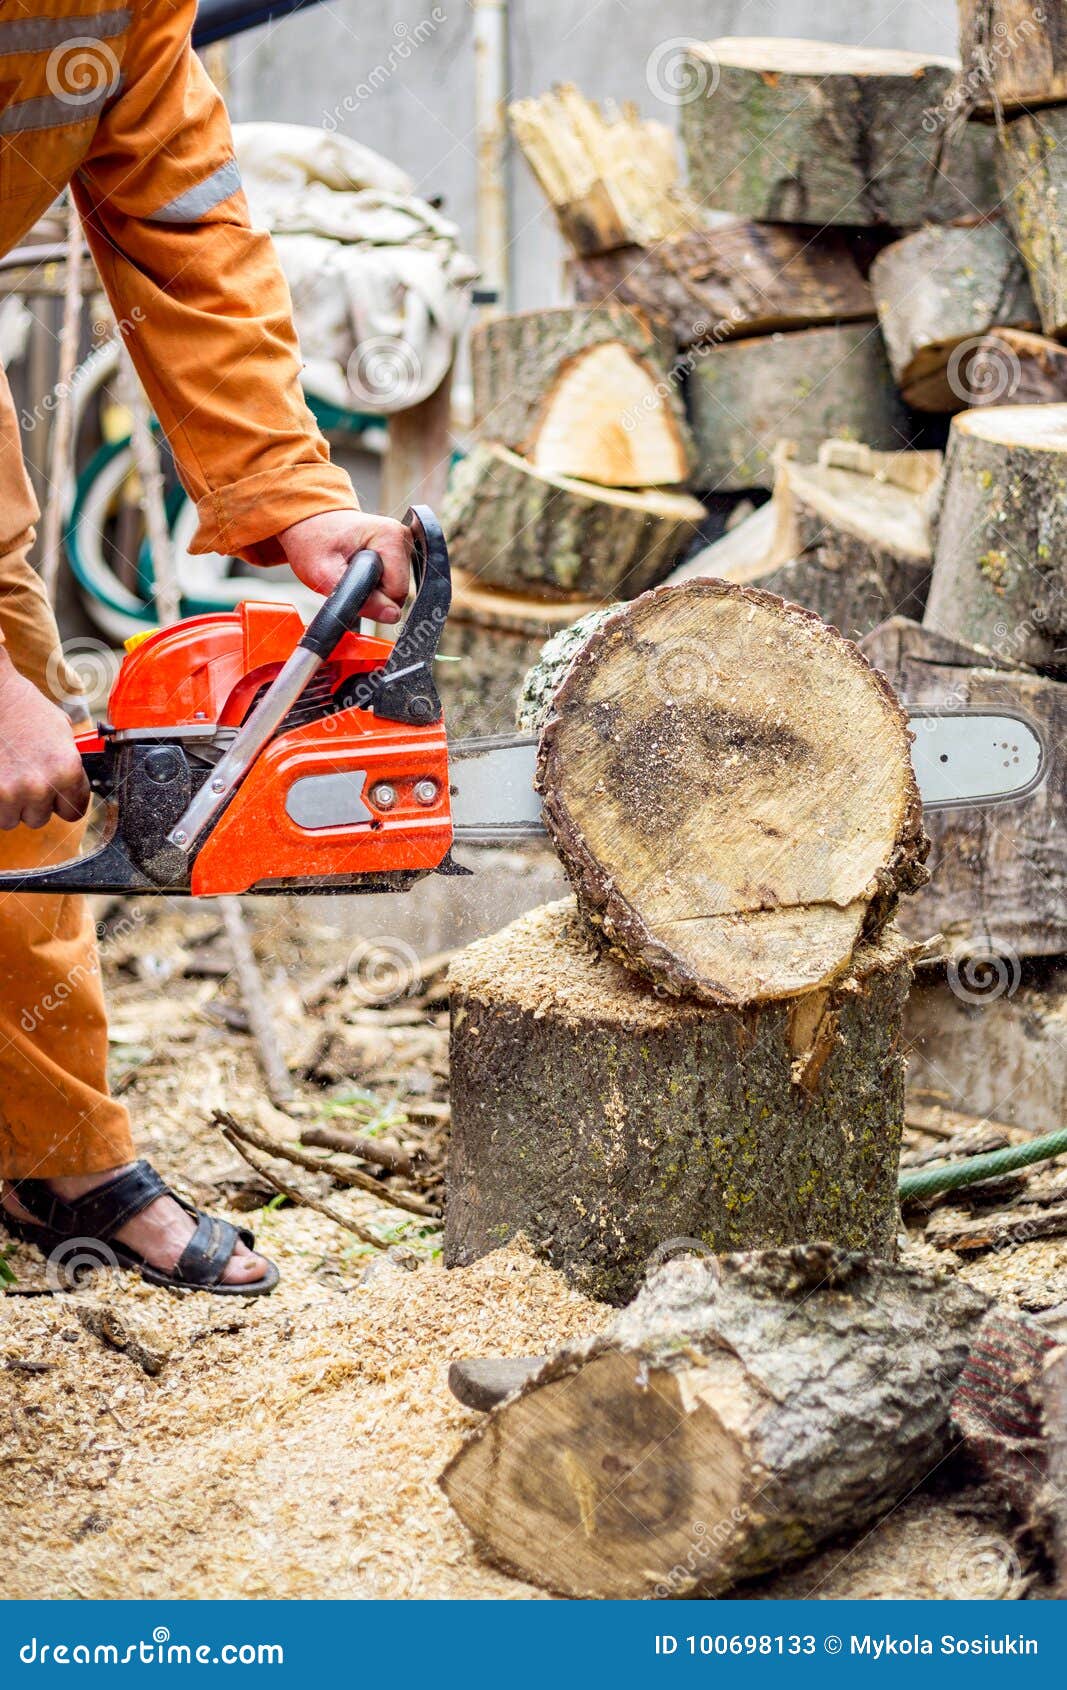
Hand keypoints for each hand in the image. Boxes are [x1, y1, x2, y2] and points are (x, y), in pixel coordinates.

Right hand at [0, 650, 90, 829]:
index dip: (64, 802)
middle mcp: (40, 786)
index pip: (74, 811)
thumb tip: (73, 786)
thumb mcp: (61, 731)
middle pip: (40, 818)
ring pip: (12, 819)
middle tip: (24, 778)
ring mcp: (10, 792)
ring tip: (7, 776)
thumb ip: (68, 763)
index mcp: (66, 770)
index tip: (57, 796)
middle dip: (33, 802)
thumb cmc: (24, 707)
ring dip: (10, 804)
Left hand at [277, 509, 412, 623]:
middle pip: (399, 591)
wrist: (309, 523)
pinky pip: (393, 581)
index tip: (349, 583)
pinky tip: (359, 569)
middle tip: (347, 577)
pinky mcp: (399, 550)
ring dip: (372, 588)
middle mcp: (402, 537)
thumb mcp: (325, 574)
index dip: (372, 599)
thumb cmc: (314, 542)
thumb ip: (359, 598)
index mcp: (391, 536)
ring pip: (396, 588)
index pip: (397, 592)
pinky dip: (375, 582)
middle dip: (372, 594)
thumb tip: (392, 615)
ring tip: (351, 571)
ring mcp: (403, 543)